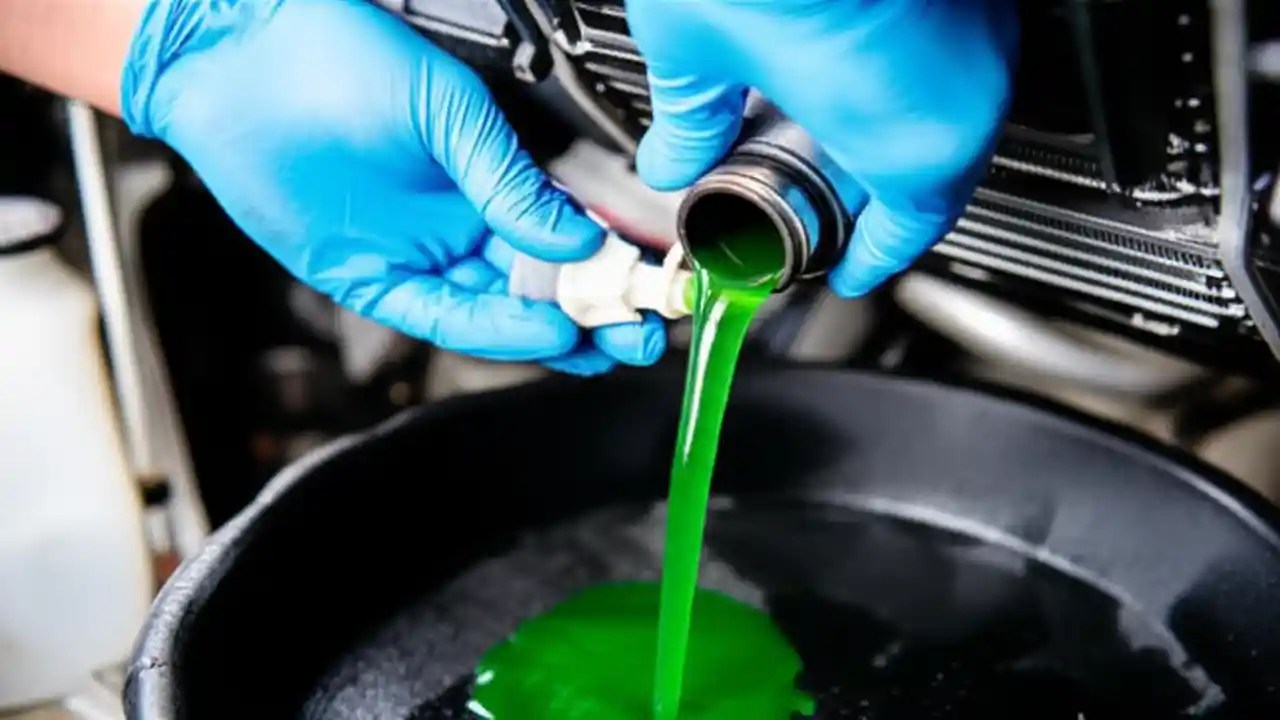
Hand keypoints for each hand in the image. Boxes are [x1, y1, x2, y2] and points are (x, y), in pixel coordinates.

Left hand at [121, 0, 664, 374]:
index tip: (648, 285)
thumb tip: (576, 236)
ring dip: (552, 332)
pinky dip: (491, 327)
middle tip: (640, 335)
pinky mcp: (367, 277)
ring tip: (603, 347)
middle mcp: (456, 221)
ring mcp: (414, 251)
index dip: (605, 264)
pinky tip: (540, 331)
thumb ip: (511, 181)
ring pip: (495, 307)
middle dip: (592, 313)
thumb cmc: (337, 58)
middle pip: (536, 283)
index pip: (561, 233)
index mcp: (485, 177)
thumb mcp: (450, 112)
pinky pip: (438, 314)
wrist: (240, 55)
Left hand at [626, 0, 1017, 296]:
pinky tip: (862, 62)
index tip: (851, 269)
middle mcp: (971, 84)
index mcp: (912, 136)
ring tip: (835, 135)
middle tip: (829, 206)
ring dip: (899, 131)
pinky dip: (912, 74)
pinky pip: (956, 50)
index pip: (909, 235)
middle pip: (938, 173)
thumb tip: (672, 155)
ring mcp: (983, 22)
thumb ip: (689, 121)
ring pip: (954, 108)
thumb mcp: (696, 50)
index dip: (873, 261)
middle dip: (881, 197)